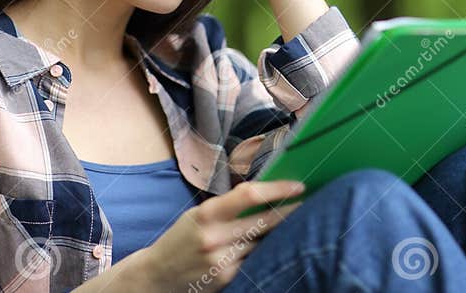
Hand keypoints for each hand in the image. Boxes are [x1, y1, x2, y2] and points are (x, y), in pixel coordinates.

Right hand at [135, 179, 304, 290]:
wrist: (157, 276)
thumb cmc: (183, 238)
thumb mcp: (198, 215)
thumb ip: (228, 207)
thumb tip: (265, 194)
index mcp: (207, 213)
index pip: (249, 195)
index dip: (277, 189)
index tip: (298, 186)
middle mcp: (215, 237)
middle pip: (264, 221)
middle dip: (289, 211)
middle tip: (308, 203)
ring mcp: (222, 260)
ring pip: (262, 242)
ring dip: (275, 233)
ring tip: (288, 223)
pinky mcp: (227, 278)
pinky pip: (253, 260)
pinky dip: (261, 252)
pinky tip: (265, 247)